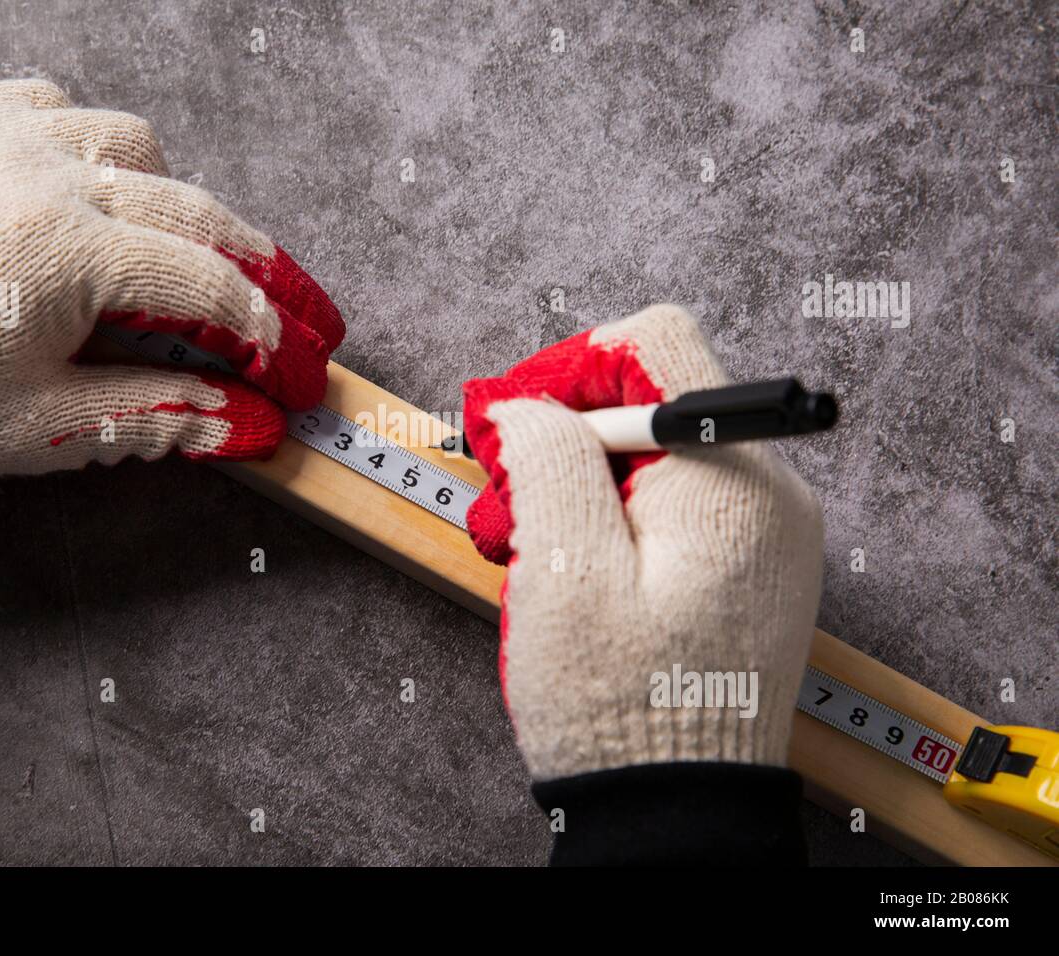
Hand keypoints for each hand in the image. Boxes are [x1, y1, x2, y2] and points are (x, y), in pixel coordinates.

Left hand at [0, 80, 342, 490]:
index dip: (270, 337)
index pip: (210, 286)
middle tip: (301, 320)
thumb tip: (246, 424)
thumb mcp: (36, 429)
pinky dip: (91, 150)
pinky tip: (91, 196)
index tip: (296, 374)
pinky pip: (53, 108)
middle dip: (264, 273)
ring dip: (178, 203)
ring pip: (135, 146)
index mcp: (66, 252)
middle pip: (199, 211)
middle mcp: (42, 173)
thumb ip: (155, 413)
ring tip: (186, 261)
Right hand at [463, 305, 822, 779]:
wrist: (674, 811)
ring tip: (535, 554)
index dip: (570, 367)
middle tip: (512, 506)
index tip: (519, 423)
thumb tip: (530, 402)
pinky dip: (612, 521)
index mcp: (733, 483)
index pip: (656, 344)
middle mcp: (769, 495)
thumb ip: (547, 456)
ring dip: (579, 486)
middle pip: (652, 399)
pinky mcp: (748, 566)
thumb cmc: (620, 706)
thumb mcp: (563, 570)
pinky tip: (576, 574)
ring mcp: (765, 533)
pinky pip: (673, 504)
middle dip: (565, 440)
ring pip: (655, 453)